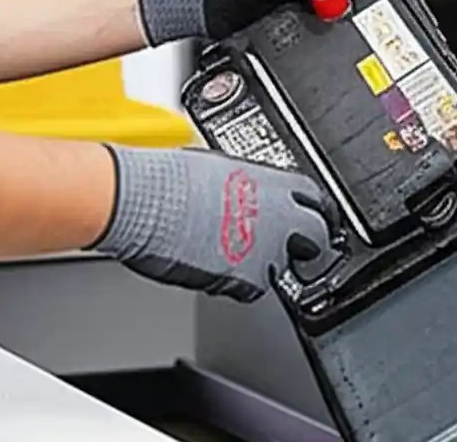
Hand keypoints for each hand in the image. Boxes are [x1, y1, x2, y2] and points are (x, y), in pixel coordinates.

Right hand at [93, 146, 337, 302]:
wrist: (140, 201)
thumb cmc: (168, 179)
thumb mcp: (221, 168)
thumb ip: (249, 185)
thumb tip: (251, 192)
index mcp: (274, 183)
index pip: (316, 199)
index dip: (316, 212)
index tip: (316, 220)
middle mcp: (277, 216)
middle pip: (315, 237)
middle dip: (307, 245)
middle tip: (294, 250)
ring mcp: (264, 249)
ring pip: (280, 266)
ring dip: (266, 264)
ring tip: (235, 255)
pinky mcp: (244, 278)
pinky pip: (252, 287)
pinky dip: (239, 283)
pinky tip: (216, 267)